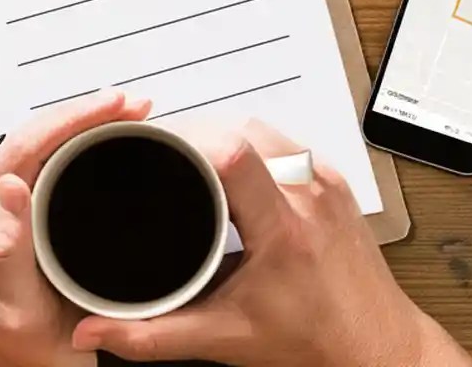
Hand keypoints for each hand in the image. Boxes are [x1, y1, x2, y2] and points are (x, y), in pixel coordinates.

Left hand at [0, 90, 151, 366]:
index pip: (29, 145)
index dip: (73, 120)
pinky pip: (53, 154)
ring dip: (87, 117)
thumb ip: (8, 255)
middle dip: (88, 109)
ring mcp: (13, 200)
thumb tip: (12, 186)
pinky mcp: (29, 204)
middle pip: (39, 131)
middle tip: (136, 104)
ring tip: (131, 110)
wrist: (21, 357)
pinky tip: (112, 130)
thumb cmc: (23, 340)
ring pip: (47, 137)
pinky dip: (84, 135)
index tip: (117, 110)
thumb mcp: (17, 308)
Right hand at [72, 119, 471, 366]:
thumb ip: (154, 336)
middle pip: (241, 129)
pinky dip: (250, 146)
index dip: (187, 142)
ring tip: (186, 158)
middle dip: (194, 137)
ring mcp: (326, 182)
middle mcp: (310, 193)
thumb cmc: (316, 340)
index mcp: (285, 227)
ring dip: (222, 136)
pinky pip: (285, 141)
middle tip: (159, 156)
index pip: (234, 155)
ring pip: (264, 127)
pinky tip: (227, 165)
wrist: (375, 345)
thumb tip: (96, 329)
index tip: (155, 151)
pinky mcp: (333, 180)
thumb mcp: (226, 338)